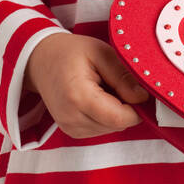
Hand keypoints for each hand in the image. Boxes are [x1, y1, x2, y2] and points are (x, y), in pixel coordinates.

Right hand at [23, 33, 149, 138]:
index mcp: (79, 97)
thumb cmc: (70, 52)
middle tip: (116, 82)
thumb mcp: (101, 53)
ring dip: (115, 111)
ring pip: (111, 128)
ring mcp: (69, 127)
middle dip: (126, 107)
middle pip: (117, 125)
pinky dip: (105, 115)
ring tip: (103, 88)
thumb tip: (144, 97)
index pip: (120, 118)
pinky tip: (96, 97)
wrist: (39, 60)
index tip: (139, 90)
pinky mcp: (71, 131)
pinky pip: (101, 129)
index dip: (137, 107)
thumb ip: (123, 76)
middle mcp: (72, 118)